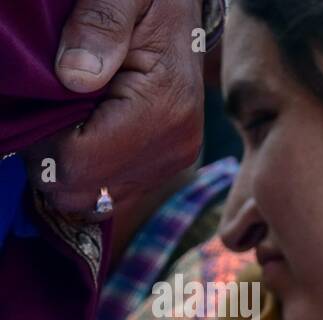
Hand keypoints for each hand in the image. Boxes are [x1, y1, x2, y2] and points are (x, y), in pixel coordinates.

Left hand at [27, 0, 204, 216]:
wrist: (185, 12)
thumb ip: (98, 25)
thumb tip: (73, 77)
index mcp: (163, 108)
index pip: (79, 163)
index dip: (42, 142)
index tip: (40, 105)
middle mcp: (174, 146)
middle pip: (85, 192)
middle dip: (52, 160)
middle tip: (49, 114)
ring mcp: (173, 162)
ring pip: (96, 200)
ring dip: (70, 168)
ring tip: (70, 121)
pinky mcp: (168, 166)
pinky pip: (113, 194)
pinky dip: (90, 171)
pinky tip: (88, 133)